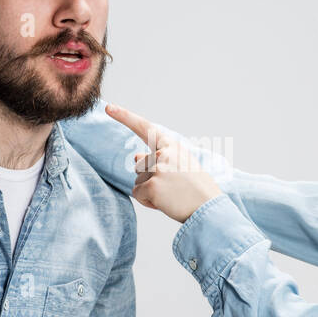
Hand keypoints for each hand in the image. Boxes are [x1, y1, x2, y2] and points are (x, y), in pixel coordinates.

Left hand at [105, 103, 223, 223]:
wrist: (209, 208)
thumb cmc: (197, 189)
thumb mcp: (182, 164)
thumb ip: (160, 157)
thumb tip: (136, 155)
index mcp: (172, 146)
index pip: (145, 127)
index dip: (125, 116)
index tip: (108, 108)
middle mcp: (163, 153)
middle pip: (139, 164)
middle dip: (149, 177)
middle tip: (172, 187)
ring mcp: (157, 168)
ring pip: (138, 180)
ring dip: (149, 190)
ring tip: (171, 195)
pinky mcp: (152, 185)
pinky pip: (138, 194)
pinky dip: (148, 201)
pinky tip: (165, 203)